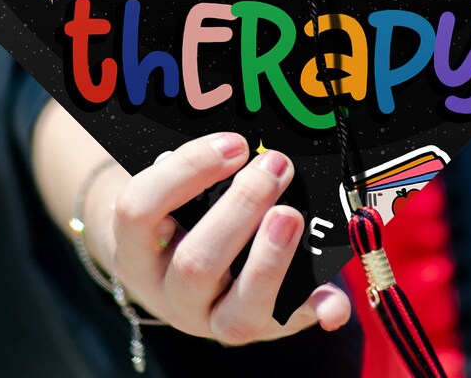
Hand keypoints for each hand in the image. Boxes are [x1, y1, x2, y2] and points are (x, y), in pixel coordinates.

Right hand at [84, 132, 352, 344]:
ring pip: (237, 312)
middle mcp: (169, 293)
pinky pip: (289, 325)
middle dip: (241, 209)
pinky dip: (314, 312)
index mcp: (137, 249)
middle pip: (196, 264)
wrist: (174, 272)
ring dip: (270, 260)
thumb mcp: (169, 193)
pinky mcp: (260, 327)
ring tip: (291, 215)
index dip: (188, 171)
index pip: (141, 209)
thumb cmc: (177, 214)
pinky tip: (333, 302)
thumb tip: (237, 143)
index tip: (234, 142)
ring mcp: (213, 318)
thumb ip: (192, 168)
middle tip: (275, 165)